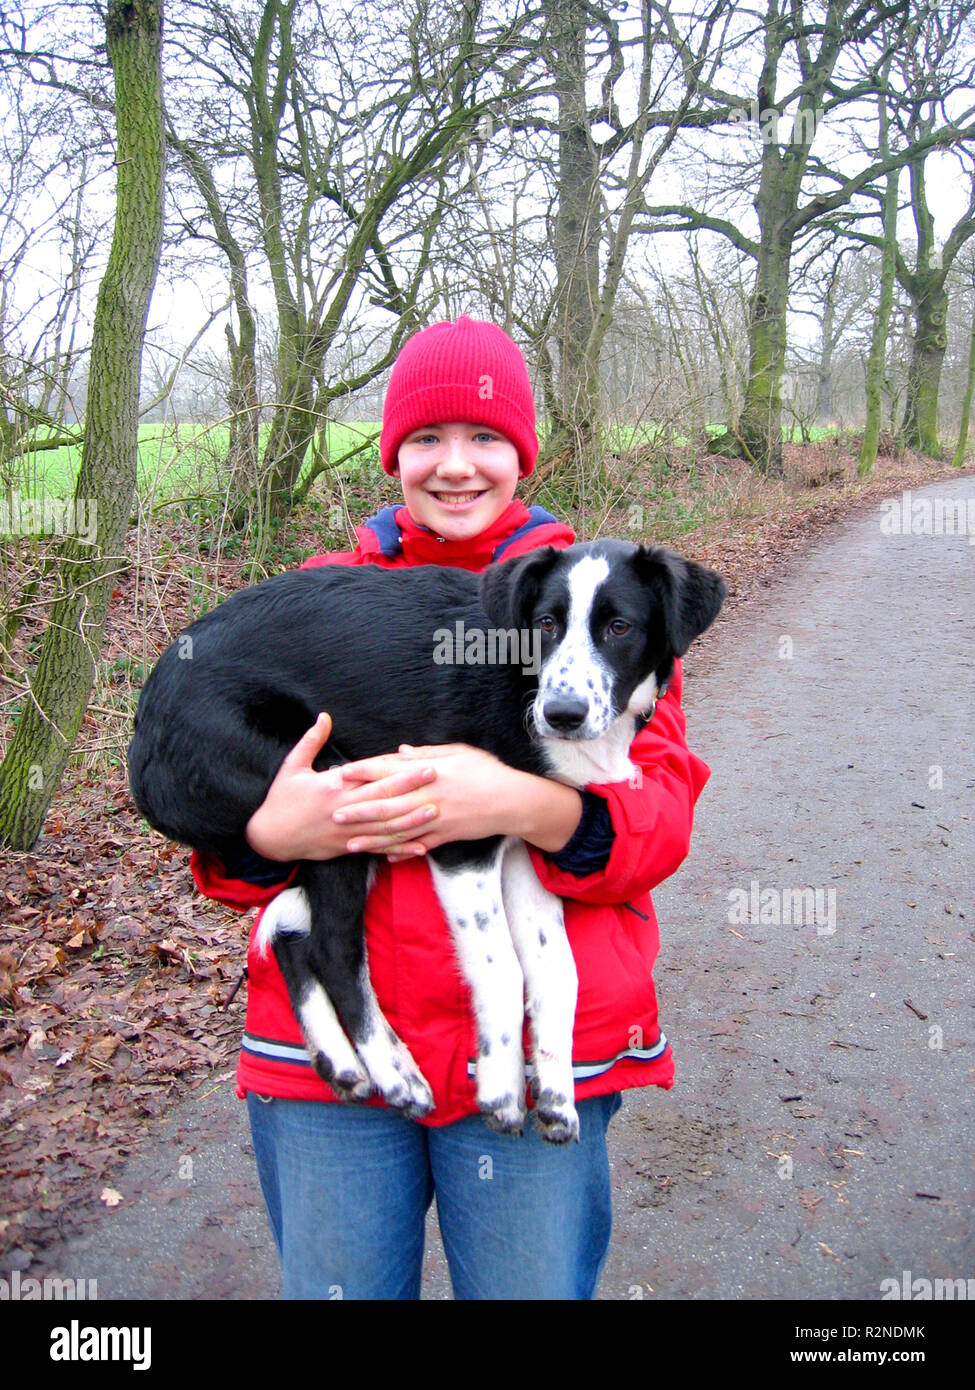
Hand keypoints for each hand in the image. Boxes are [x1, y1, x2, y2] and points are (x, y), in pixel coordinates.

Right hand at [244, 713, 439, 860]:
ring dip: (411, 819)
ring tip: (435, 811)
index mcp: (332, 787)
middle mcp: (343, 810)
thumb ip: (311, 741)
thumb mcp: (292, 766)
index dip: (395, 768)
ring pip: (384, 826)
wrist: (269, 836)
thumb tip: (324, 716)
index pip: (369, 776)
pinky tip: (419, 847)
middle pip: (383, 798)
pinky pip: (377, 848)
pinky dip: (399, 849)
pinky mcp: (347, 848)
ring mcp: (347, 831)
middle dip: (411, 787)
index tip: (417, 759)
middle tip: (436, 776)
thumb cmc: (280, 799)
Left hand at [336, 743, 583, 860]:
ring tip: (350, 843)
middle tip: (334, 814)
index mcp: (430, 772)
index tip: (342, 773)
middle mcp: (429, 797)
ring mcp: (436, 819)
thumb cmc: (487, 770)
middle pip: (387, 804)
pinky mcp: (446, 836)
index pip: (390, 771)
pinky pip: (420, 846)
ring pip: (398, 831)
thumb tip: (399, 751)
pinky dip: (402, 853)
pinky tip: (384, 858)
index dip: (364, 772)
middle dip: (359, 809)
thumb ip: (426, 754)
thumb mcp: (458, 753)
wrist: (513, 800)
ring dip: (372, 838)